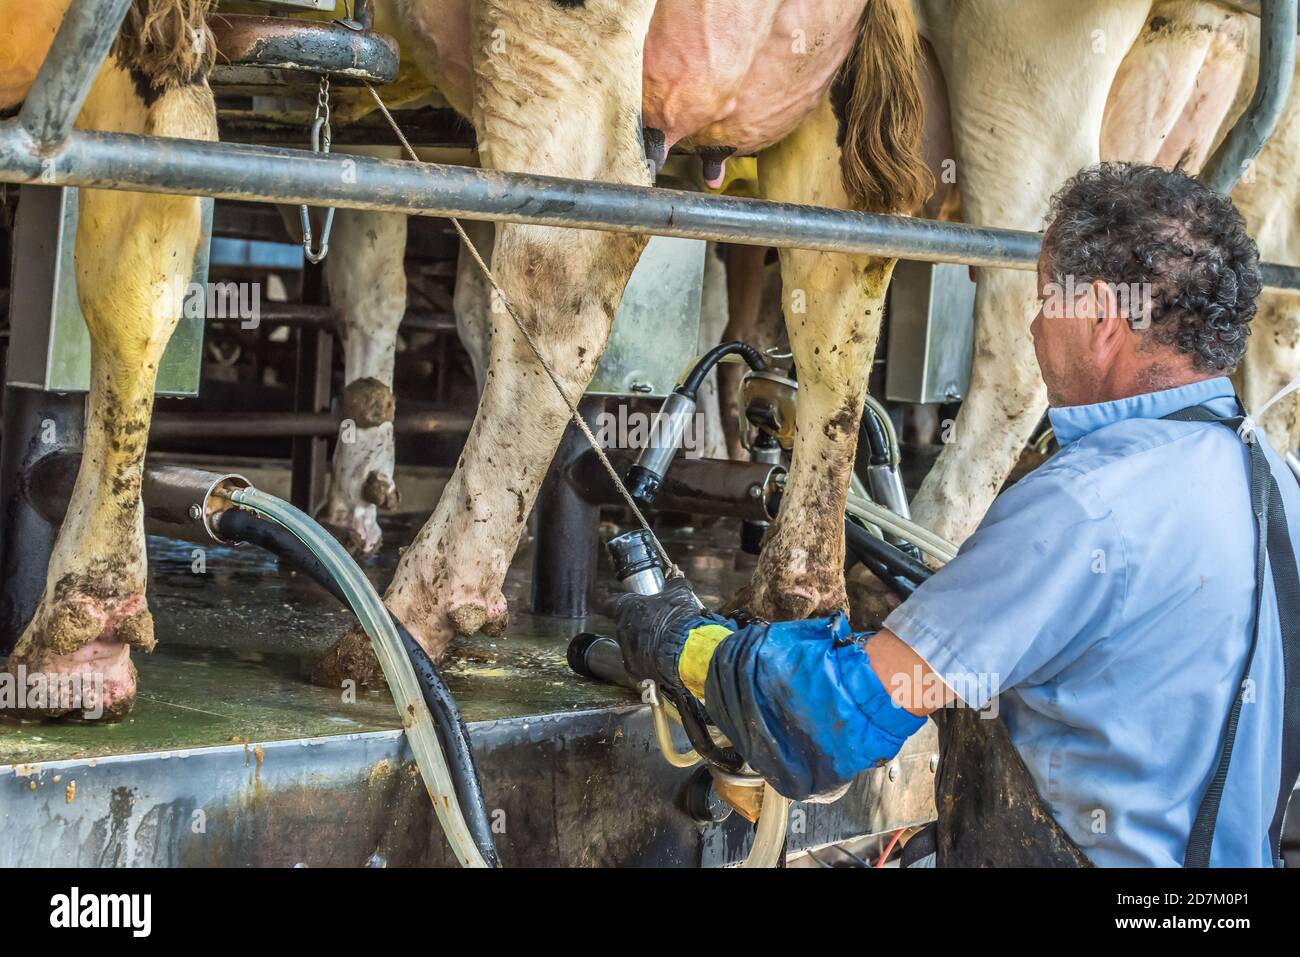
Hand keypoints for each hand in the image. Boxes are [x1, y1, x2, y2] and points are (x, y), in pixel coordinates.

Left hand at [610, 577, 708, 702]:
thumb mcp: (679, 594)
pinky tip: (666, 658)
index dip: (610, 601)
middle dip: (639, 624)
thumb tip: (676, 581)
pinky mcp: (637, 672)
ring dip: (645, 644)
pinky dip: (652, 661)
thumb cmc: (679, 618)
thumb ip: (674, 586)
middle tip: (657, 623)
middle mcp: (623, 631)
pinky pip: (642, 664)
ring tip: (666, 643)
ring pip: (633, 646)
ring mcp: (628, 653)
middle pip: (625, 625)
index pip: (609, 603)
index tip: (608, 600)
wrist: (686, 652)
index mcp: (628, 609)